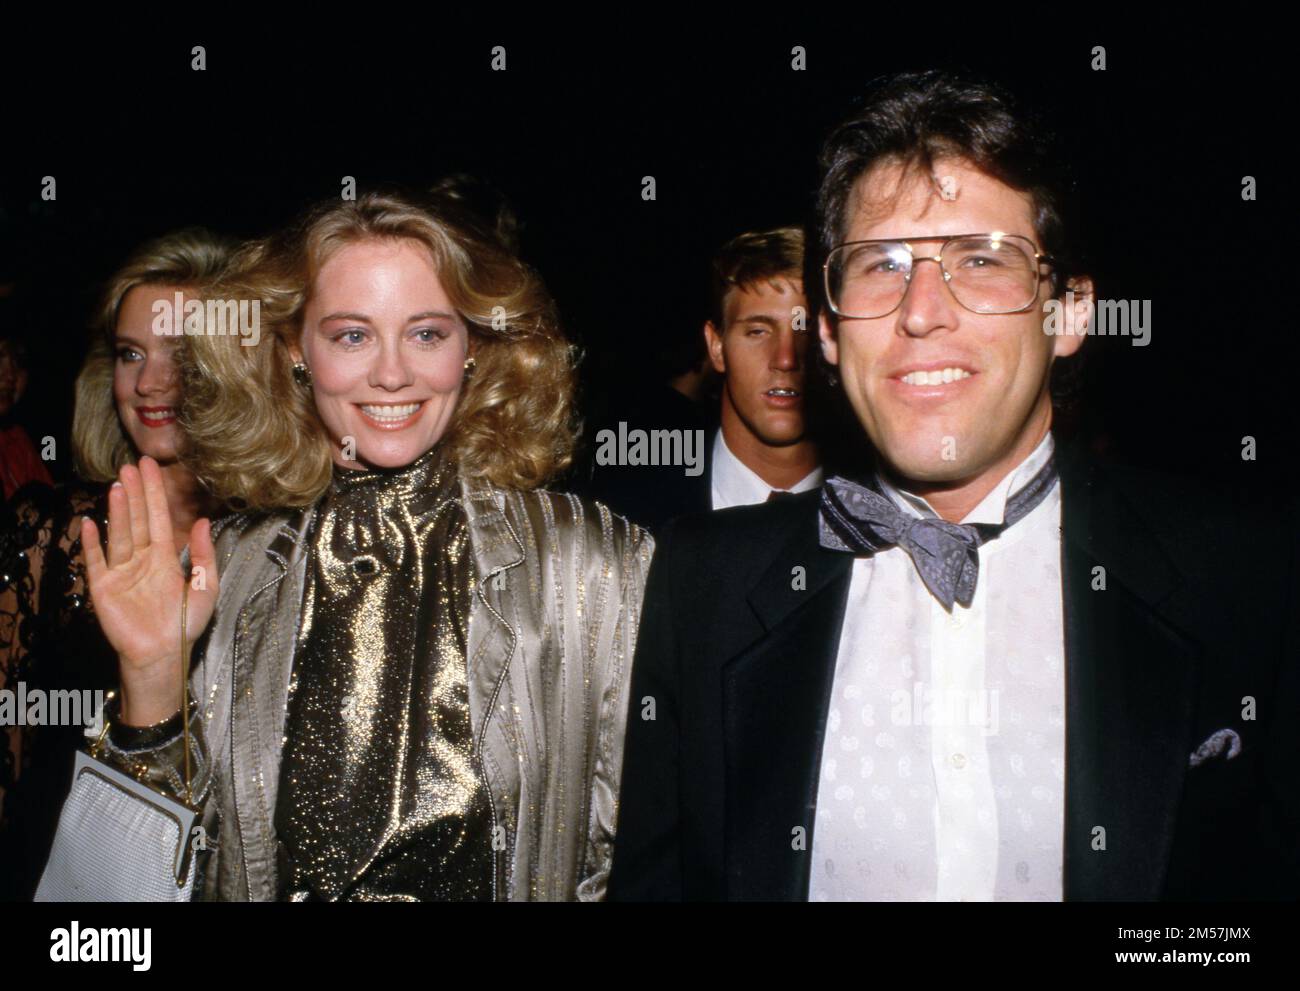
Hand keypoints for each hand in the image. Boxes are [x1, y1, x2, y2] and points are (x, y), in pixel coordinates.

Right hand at [82, 456, 218, 725]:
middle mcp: (141, 560)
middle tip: (131, 466)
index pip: (158, 518)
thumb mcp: (204, 587)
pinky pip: (96, 562)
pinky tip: (89, 523)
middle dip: (136, 493)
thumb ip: (202, 555)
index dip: (155, 493)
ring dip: (118, 511)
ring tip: (118, 486)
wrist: (163, 655)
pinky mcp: (103, 588)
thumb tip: (203, 521)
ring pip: (119, 535)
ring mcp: (120, 572)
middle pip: (137, 520)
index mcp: (164, 558)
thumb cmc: (184, 625)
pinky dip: (92, 543)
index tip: (151, 467)